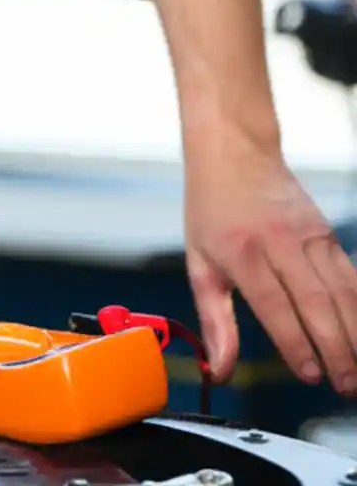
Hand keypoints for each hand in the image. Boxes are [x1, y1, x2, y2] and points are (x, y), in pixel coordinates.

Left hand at [185, 139, 356, 393]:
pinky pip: (352, 275)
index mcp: (242, 252)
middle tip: (344, 385)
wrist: (235, 154)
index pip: (275, 306)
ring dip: (356, 333)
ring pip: (343, 291)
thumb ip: (213, 319)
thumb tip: (220, 368)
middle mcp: (281, 243)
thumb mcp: (198, 263)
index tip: (310, 375)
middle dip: (336, 349)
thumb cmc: (211, 211)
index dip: (296, 343)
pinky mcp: (328, 234)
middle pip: (317, 303)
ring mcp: (310, 236)